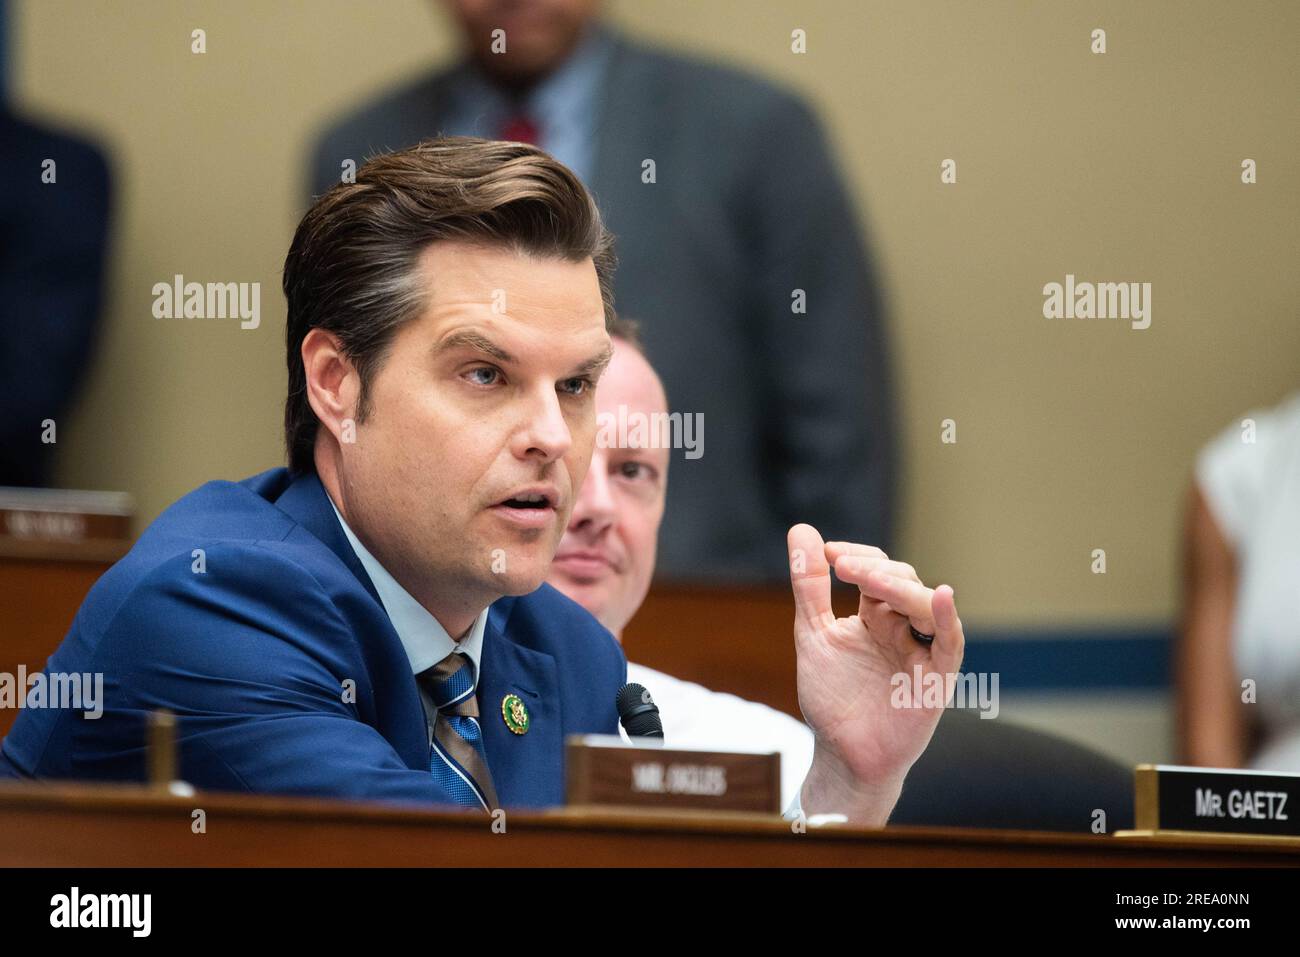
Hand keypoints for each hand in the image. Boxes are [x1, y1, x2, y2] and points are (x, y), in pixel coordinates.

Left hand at [787, 523, 964, 824]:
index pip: (876, 570)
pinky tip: (942, 595)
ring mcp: (922, 650)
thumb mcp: (813, 634)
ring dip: (898, 586)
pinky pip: (950, 642)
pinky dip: (947, 618)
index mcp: (876, 615)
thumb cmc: (833, 698)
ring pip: (925, 604)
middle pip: (901, 581)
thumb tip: (800, 529)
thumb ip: (809, 586)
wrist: (842, 755)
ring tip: (866, 579)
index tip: (825, 553)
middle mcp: (903, 627)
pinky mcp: (937, 678)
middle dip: (871, 569)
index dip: (855, 557)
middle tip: (839, 565)